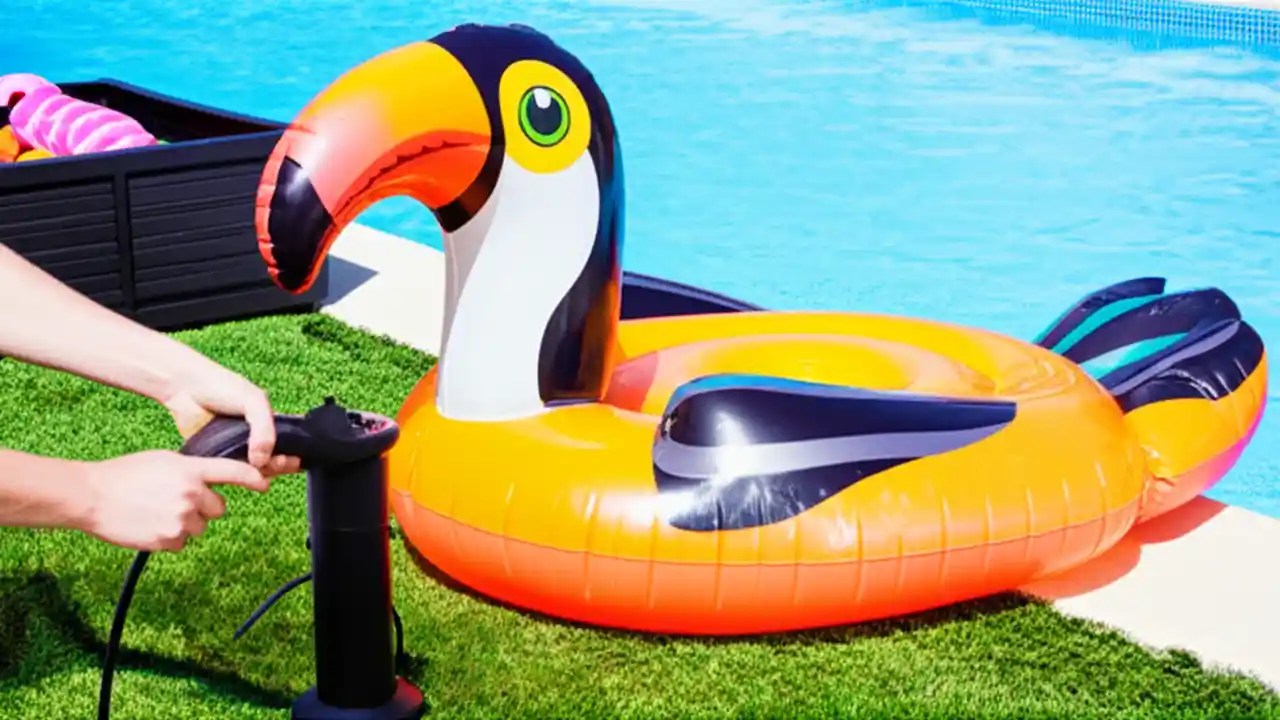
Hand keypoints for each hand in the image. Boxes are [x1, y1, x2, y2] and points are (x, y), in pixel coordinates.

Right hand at [80, 450, 268, 551]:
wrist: (92, 496)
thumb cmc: (124, 475)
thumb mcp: (163, 461)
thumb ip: (190, 470)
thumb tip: (207, 482)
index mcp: (191, 469)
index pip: (233, 472)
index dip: (254, 478)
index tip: (266, 485)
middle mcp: (191, 493)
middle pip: (218, 508)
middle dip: (203, 507)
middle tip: (176, 501)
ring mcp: (181, 518)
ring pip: (199, 527)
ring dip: (185, 523)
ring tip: (155, 511)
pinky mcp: (169, 539)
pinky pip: (181, 542)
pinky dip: (169, 537)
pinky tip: (149, 525)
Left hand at [160, 362, 300, 476]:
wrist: (185, 388)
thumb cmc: (221, 387)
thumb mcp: (253, 401)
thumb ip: (264, 429)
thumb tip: (262, 460)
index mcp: (265, 422)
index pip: (286, 443)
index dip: (292, 453)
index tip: (295, 460)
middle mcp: (252, 437)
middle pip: (271, 459)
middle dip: (279, 465)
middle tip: (279, 463)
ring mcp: (234, 448)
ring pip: (251, 468)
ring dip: (260, 473)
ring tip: (262, 470)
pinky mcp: (216, 456)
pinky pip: (229, 470)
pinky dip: (237, 475)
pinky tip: (242, 476)